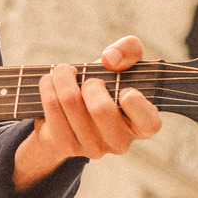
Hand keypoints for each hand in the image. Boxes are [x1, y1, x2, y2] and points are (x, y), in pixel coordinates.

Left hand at [13, 35, 161, 191]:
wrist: (70, 107)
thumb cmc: (106, 83)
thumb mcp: (123, 63)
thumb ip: (128, 50)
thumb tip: (110, 60)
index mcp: (143, 125)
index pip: (149, 122)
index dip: (135, 103)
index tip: (124, 89)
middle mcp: (121, 143)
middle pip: (100, 108)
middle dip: (89, 81)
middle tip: (87, 78)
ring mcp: (92, 148)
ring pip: (70, 102)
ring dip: (62, 77)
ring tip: (63, 73)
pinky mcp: (65, 145)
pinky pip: (51, 106)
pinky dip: (47, 86)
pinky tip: (51, 83)